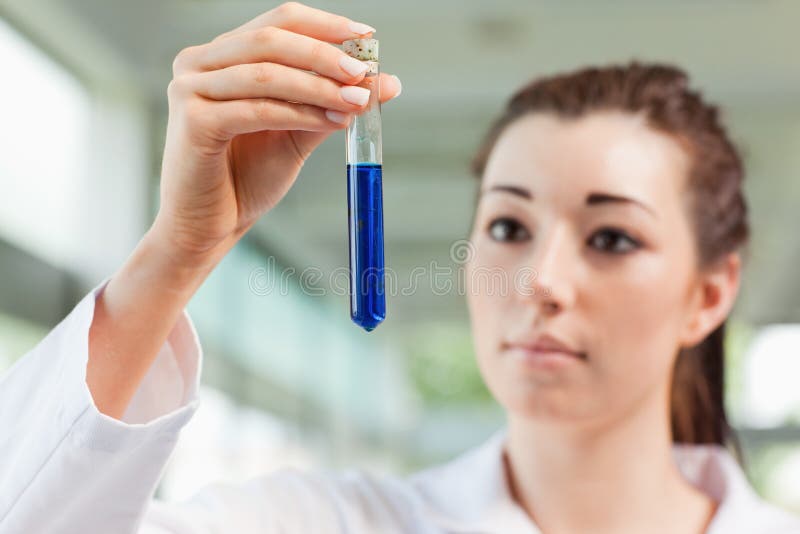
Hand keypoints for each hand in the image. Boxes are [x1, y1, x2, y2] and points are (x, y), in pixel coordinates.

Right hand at [152, 1, 400, 266]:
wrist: (209, 224)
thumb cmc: (245, 177)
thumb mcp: (299, 132)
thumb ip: (334, 103)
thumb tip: (387, 82)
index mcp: (223, 55)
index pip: (278, 21)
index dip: (324, 25)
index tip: (366, 36)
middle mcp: (200, 63)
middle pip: (270, 39)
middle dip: (323, 55)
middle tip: (362, 72)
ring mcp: (190, 89)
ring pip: (266, 74)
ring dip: (318, 87)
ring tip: (356, 101)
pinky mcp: (194, 122)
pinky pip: (257, 109)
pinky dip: (298, 113)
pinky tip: (329, 121)